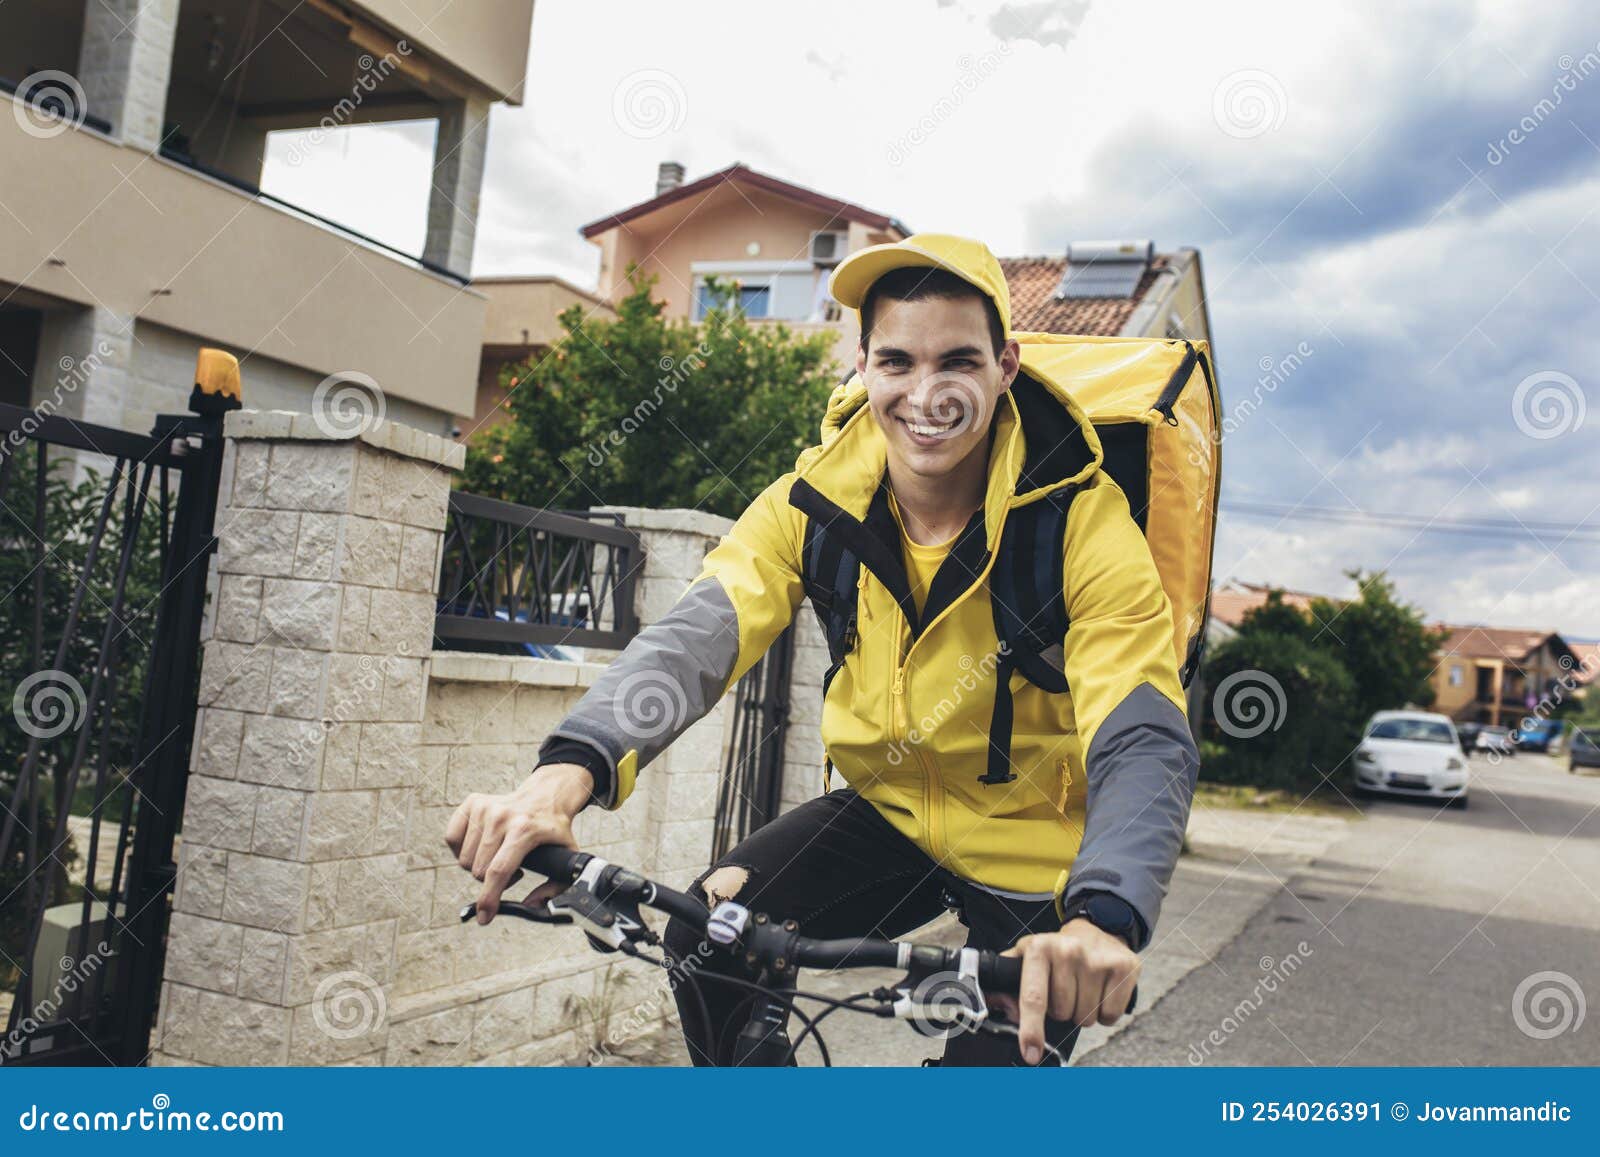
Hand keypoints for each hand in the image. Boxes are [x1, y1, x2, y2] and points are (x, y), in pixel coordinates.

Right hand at [443, 763, 594, 923]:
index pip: (498, 871)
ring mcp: (485, 808)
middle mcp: (502, 816)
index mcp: (524, 829)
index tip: (485, 917)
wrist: (548, 795)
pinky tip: (482, 846)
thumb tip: (531, 905)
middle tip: (511, 870)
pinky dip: (463, 849)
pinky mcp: (472, 802)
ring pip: (464, 858)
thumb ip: (557, 887)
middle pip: (478, 869)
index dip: (489, 899)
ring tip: (500, 856)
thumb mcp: (567, 856)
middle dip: (491, 881)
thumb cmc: (554, 828)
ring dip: (479, 865)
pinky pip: (452, 838)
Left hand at [992, 919, 1140, 1063]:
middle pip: (1062, 1013)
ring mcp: (1097, 959)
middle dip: (1062, 1011)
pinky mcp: (1124, 968)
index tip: (1030, 1054)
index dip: (1031, 1030)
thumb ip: (1006, 983)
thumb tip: (992, 1006)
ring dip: (1083, 1012)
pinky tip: (1100, 991)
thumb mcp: (1027, 958)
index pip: (1033, 998)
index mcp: (1039, 949)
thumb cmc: (1056, 951)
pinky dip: (1105, 1013)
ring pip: (1086, 1017)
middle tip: (1064, 991)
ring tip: (1082, 989)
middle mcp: (1068, 950)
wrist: (1096, 929)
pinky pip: (1110, 1015)